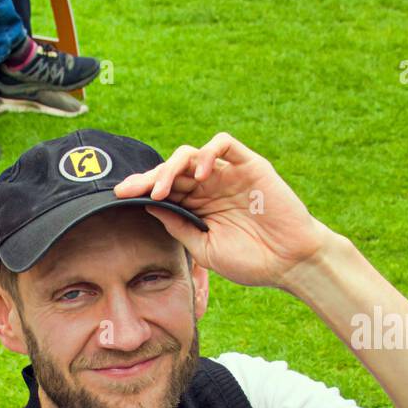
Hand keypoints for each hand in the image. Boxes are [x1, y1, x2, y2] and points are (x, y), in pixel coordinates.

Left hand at [112, 132, 332, 290]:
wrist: (289, 262)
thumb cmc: (250, 260)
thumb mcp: (203, 248)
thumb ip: (177, 226)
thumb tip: (148, 207)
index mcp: (196, 207)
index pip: (163, 190)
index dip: (141, 190)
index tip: (117, 196)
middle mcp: (210, 187)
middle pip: (172, 170)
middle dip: (147, 178)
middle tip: (130, 190)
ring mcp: (228, 175)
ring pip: (192, 154)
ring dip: (172, 166)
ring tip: (161, 189)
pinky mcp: (249, 165)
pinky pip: (224, 145)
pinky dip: (207, 152)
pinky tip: (198, 174)